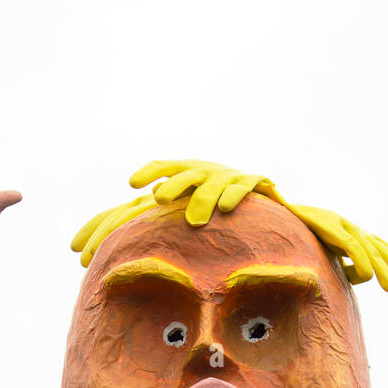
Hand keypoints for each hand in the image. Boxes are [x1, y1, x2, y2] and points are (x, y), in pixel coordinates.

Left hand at [127, 159, 284, 226]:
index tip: (132, 183)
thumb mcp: (191, 192)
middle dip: (173, 187)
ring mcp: (228, 176)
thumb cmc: (213, 192)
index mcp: (187, 171)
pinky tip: (225, 208)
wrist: (255, 187)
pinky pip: (240, 190)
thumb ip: (171, 194)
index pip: (164, 166)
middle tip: (160, 200)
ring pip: (211, 188)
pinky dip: (233, 197)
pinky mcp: (251, 182)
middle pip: (185, 177)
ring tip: (194, 221)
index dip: (149, 172)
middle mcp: (205, 170)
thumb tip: (153, 195)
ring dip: (202, 201)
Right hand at [282, 204, 387, 298]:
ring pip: (370, 250)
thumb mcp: (330, 256)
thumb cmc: (301, 240)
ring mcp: (343, 225)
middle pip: (385, 252)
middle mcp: (356, 229)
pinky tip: (370, 276)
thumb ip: (348, 265)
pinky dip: (361, 259)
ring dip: (384, 271)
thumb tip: (366, 276)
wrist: (273, 219)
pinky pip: (349, 244)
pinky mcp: (328, 224)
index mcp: (359, 237)